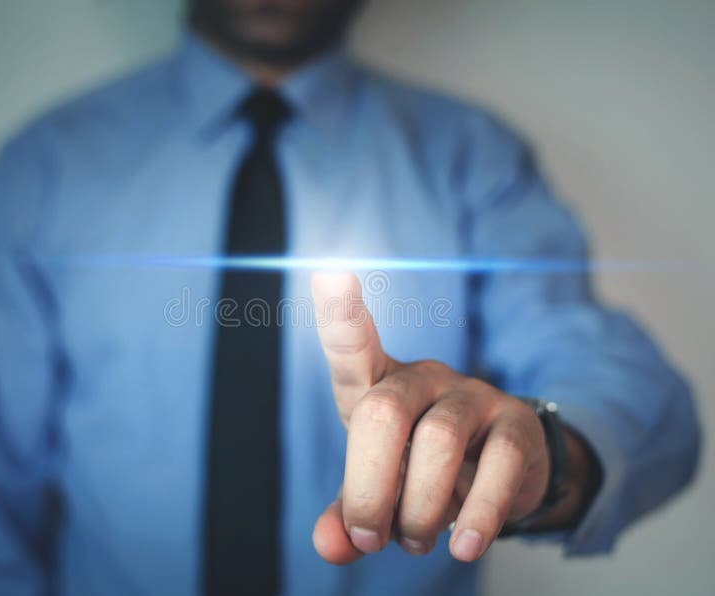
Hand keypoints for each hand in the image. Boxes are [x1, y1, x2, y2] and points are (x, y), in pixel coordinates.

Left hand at [310, 272, 590, 563]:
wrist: (497, 468)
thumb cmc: (419, 468)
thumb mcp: (380, 487)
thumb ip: (349, 514)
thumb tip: (330, 547)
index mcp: (377, 383)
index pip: (353, 345)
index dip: (342, 315)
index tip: (330, 274)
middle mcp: (422, 377)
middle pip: (384, 413)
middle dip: (370, 487)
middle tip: (370, 536)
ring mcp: (473, 394)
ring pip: (437, 442)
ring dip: (420, 510)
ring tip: (417, 542)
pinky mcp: (517, 424)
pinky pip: (498, 466)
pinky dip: (477, 514)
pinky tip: (465, 544)